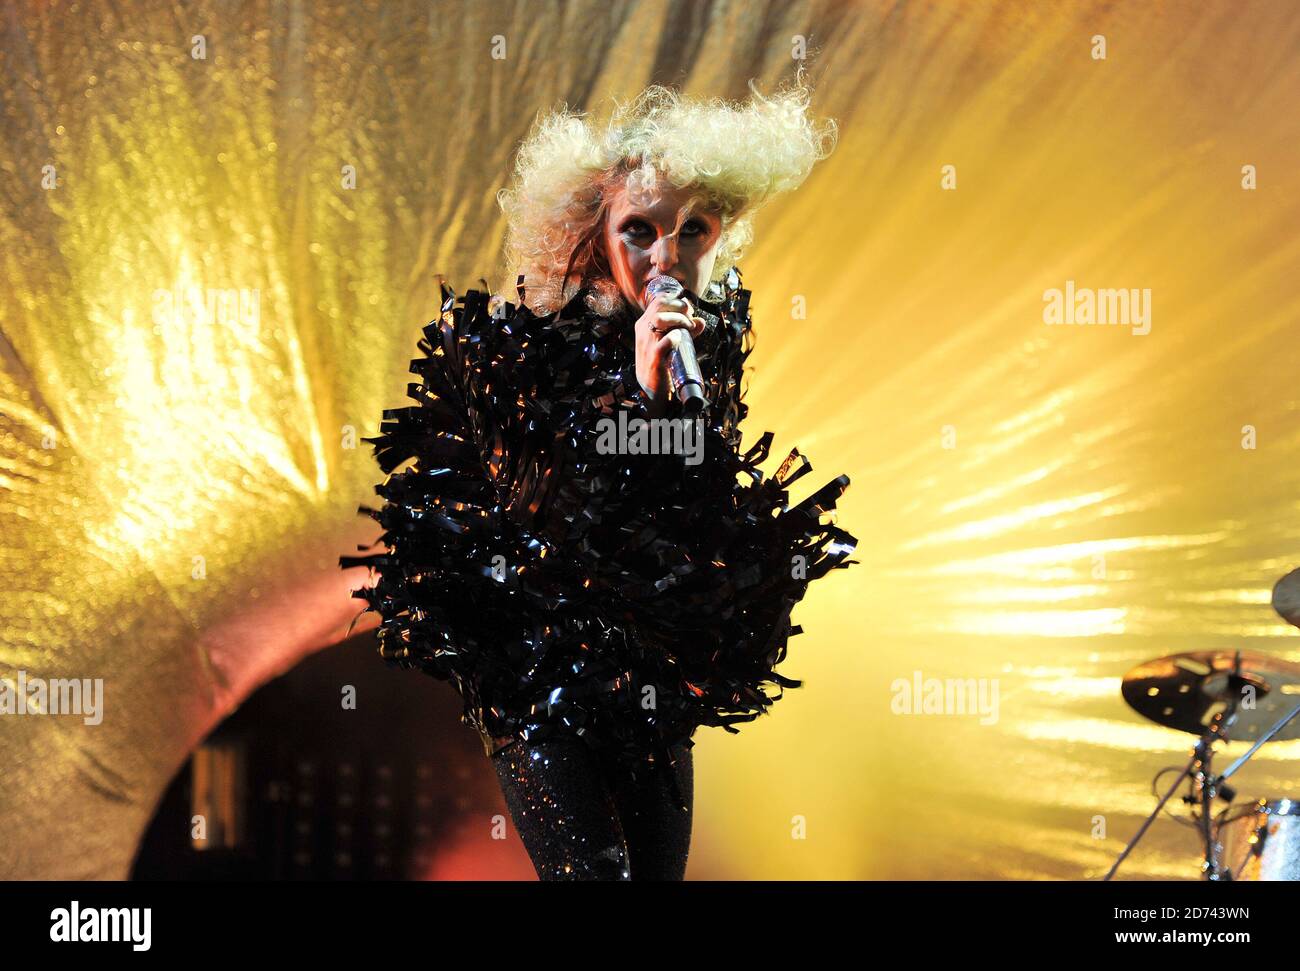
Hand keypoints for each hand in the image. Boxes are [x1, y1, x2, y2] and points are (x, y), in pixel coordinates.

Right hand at [634, 293, 706, 418]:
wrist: (651, 389)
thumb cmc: (662, 363)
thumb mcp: (670, 342)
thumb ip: (685, 331)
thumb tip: (701, 321)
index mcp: (644, 324)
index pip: (659, 300)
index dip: (677, 300)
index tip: (689, 309)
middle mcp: (643, 331)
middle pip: (660, 304)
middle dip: (680, 306)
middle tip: (690, 317)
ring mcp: (647, 344)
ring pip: (660, 319)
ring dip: (679, 319)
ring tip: (688, 327)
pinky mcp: (654, 358)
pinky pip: (665, 341)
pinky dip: (675, 337)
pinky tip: (680, 339)